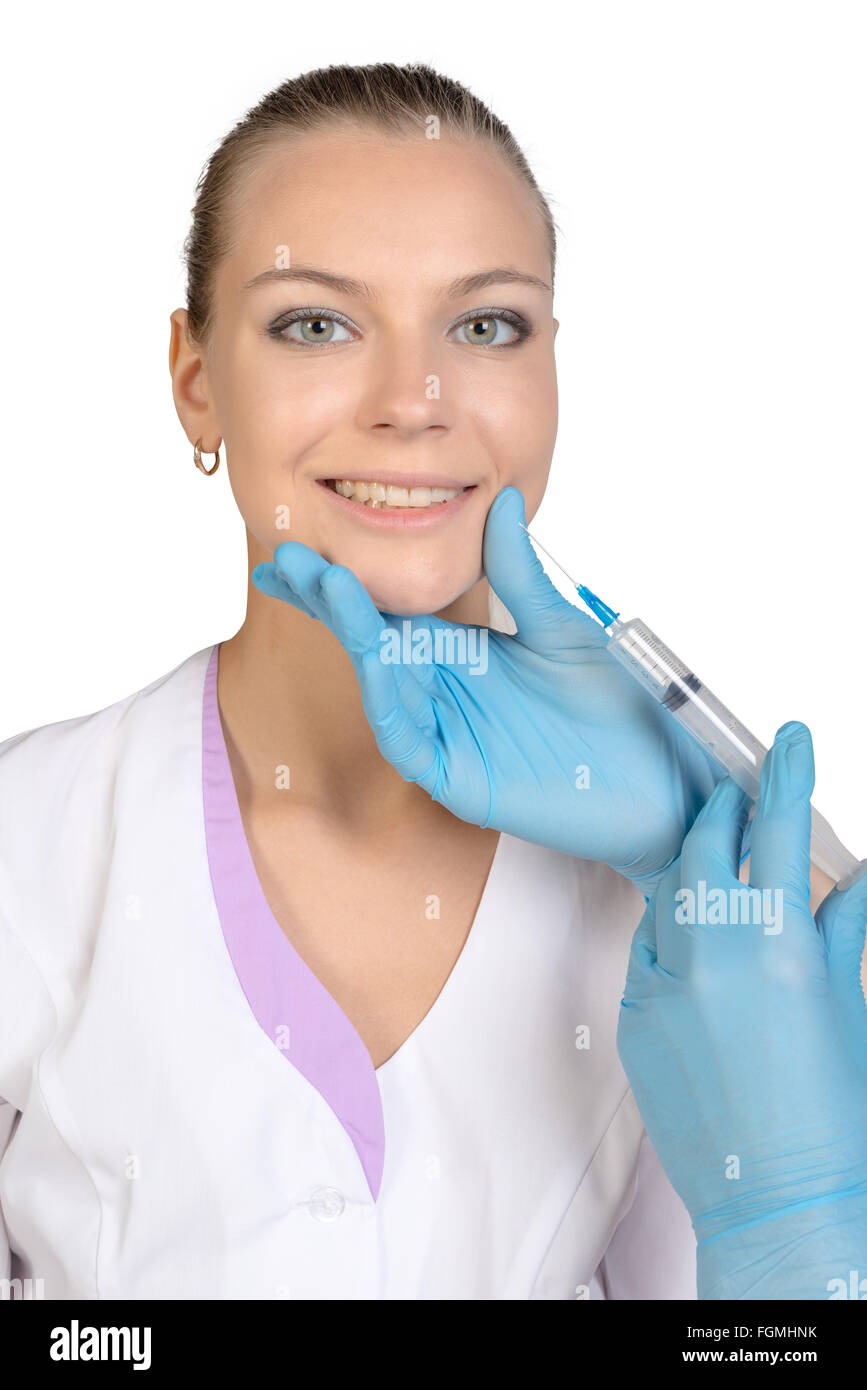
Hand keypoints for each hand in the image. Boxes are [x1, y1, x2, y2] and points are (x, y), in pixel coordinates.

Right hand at [252, 486, 721, 893]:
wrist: (664, 777)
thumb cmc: (619, 708)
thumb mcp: (562, 629)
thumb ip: (519, 573)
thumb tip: (500, 499)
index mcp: (464, 654)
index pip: (388, 614)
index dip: (341, 585)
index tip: (295, 549)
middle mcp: (444, 693)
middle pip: (369, 644)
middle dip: (328, 603)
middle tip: (286, 559)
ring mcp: (448, 737)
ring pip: (383, 687)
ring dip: (354, 637)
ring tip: (332, 585)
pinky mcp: (458, 778)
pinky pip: (408, 738)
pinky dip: (389, 696)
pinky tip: (379, 655)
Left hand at [617, 720, 866, 1298]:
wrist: (781, 1200)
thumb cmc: (833, 1111)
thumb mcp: (852, 1005)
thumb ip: (846, 927)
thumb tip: (858, 872)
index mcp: (777, 942)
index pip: (777, 830)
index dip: (784, 776)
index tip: (788, 740)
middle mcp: (711, 952)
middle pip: (701, 847)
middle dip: (720, 814)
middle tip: (737, 798)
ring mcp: (663, 984)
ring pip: (666, 898)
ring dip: (692, 876)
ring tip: (716, 870)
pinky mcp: (633, 1016)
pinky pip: (646, 954)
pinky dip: (672, 938)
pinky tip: (696, 947)